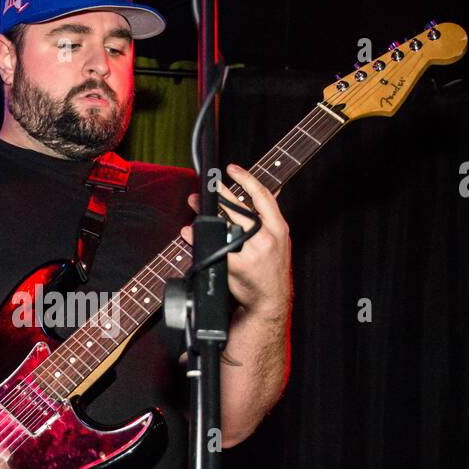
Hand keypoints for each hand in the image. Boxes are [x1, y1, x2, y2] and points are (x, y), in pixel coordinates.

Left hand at [180, 163, 292, 318]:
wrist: (270, 300)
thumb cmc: (271, 270)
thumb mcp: (279, 241)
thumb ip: (268, 220)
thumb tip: (255, 195)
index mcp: (278, 228)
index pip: (263, 196)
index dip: (246, 179)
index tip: (231, 169)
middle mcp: (266, 237)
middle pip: (239, 207)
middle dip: (220, 193)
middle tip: (206, 184)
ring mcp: (252, 252)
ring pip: (225, 224)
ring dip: (206, 211)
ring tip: (194, 203)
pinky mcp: (236, 266)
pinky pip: (213, 246)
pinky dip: (198, 237)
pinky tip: (189, 230)